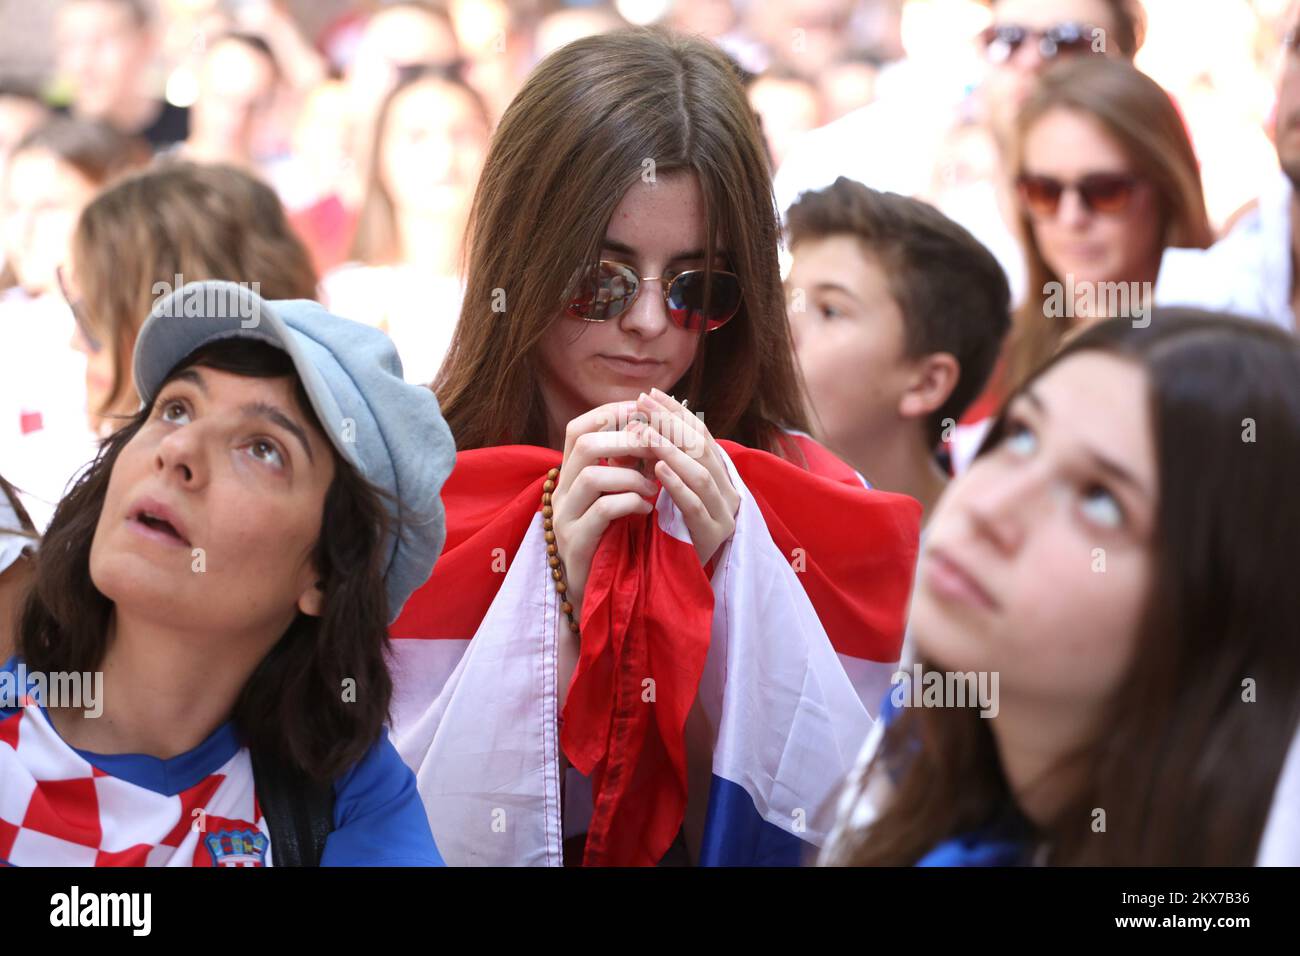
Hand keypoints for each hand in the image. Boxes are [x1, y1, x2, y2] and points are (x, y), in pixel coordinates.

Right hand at [551, 401, 660, 615]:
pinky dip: (630, 503)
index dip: (610, 414)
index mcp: (570, 476)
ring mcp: (564, 518)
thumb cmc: (613, 538)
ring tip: (654, 487)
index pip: (578, 428)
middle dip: (626, 439)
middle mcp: (561, 492)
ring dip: (631, 476)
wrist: (595, 591)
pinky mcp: (576, 543)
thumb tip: (655, 428)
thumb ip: (626, 466)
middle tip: (657, 446)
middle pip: (584, 444)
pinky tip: (647, 509)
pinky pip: (601, 511)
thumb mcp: (617, 495)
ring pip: (592, 476)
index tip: (642, 411)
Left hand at [632, 388, 739, 566]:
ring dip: (672, 448)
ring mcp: (723, 514)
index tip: (650, 394)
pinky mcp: (713, 536)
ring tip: (645, 431)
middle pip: (702, 448)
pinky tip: (658, 469)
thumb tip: (632, 430)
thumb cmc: (677, 537)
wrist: (691, 588)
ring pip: (701, 473)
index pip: (700, 436)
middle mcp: (727, 491)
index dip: (676, 413)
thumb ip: (659, 466)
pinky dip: (677, 484)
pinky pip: (696, 506)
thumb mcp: (671, 496)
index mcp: (720, 479)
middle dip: (671, 423)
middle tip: (642, 403)